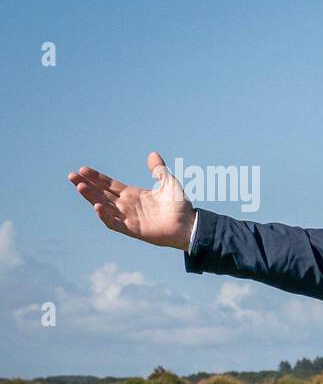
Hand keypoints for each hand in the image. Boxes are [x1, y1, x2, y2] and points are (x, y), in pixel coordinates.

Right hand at [67, 151, 194, 250]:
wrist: (190, 224)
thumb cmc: (180, 205)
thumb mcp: (168, 183)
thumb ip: (158, 170)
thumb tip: (152, 154)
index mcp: (133, 195)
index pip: (109, 185)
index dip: (96, 178)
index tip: (83, 169)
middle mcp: (127, 206)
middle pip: (102, 194)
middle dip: (87, 186)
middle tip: (71, 176)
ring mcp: (129, 218)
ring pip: (104, 207)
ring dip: (91, 198)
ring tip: (79, 187)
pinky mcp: (133, 229)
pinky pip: (115, 223)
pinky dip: (106, 216)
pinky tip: (97, 206)